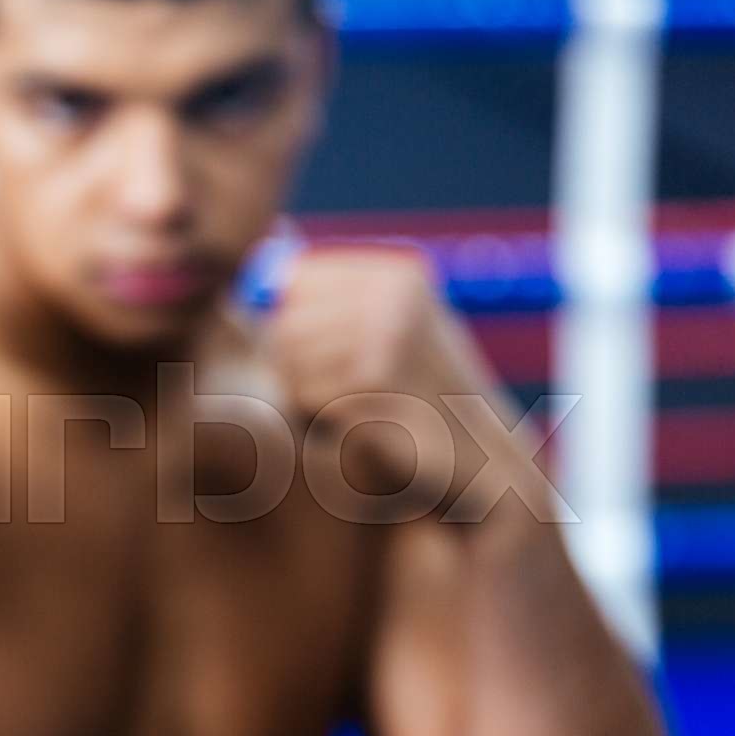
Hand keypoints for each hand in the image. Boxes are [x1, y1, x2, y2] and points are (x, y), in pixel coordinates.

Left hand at [270, 246, 492, 483]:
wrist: (481, 460)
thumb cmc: (424, 398)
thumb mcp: (391, 334)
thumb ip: (330, 306)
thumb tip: (253, 281)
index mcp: (399, 275)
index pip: (296, 278)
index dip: (292, 318)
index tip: (323, 350)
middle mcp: (394, 294)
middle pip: (286, 318)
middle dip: (293, 361)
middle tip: (335, 389)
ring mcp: (386, 334)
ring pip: (289, 358)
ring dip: (306, 391)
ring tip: (354, 406)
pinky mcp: (374, 379)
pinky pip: (306, 394)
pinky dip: (321, 416)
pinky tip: (363, 423)